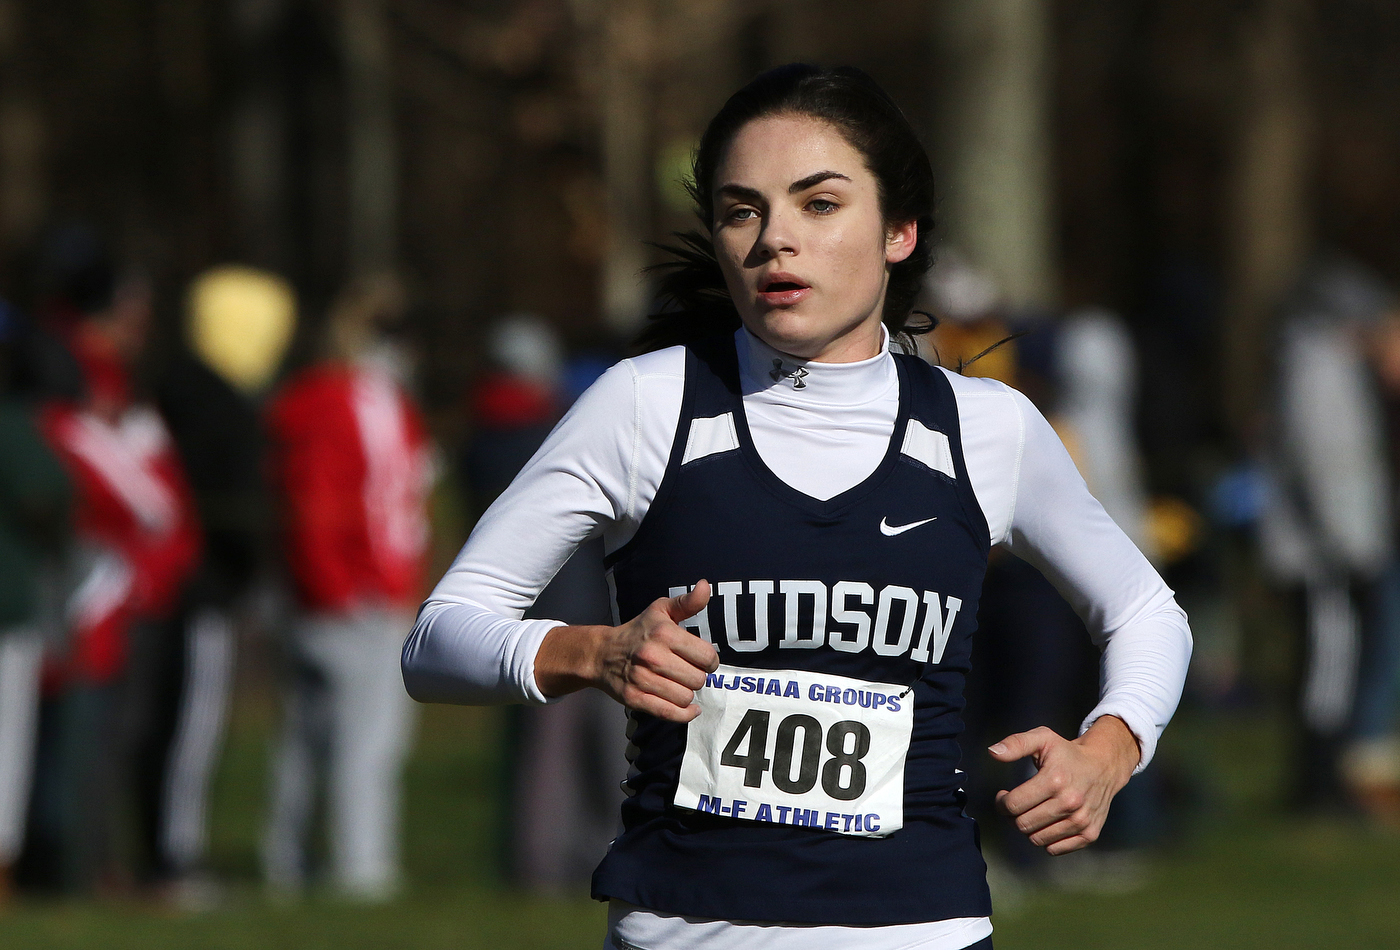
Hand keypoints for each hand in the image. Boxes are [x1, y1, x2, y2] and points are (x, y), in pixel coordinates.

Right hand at [534, 580, 719, 722]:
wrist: (603, 654)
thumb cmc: (638, 631)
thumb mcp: (661, 610)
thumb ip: (688, 602)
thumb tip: (705, 585)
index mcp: (664, 633)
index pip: (707, 656)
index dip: (709, 660)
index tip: (701, 659)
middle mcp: (653, 656)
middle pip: (698, 679)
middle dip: (697, 677)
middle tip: (686, 671)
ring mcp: (642, 679)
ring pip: (686, 697)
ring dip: (687, 693)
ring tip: (678, 683)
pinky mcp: (635, 698)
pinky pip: (671, 713)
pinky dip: (684, 714)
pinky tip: (689, 708)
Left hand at [988, 716, 1139, 855]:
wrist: (1104, 766)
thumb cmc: (1067, 753)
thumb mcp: (1042, 739)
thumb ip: (1016, 744)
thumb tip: (992, 752)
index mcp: (1055, 779)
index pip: (1013, 805)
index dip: (1001, 802)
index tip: (1003, 795)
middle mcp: (1070, 803)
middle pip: (1023, 824)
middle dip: (1012, 816)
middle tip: (1016, 805)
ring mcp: (1081, 821)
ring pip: (1036, 839)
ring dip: (1028, 828)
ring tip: (1031, 812)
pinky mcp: (1089, 834)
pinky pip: (1054, 849)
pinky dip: (1045, 839)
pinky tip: (1046, 823)